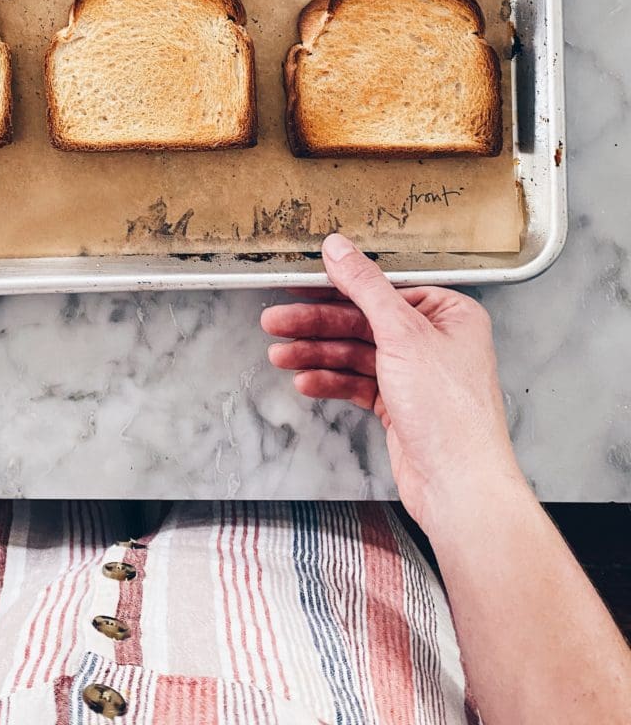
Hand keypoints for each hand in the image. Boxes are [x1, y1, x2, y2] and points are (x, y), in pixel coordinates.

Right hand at [261, 233, 525, 535]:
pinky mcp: (401, 405)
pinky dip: (331, 381)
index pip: (382, 290)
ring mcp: (417, 375)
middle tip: (275, 323)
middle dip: (316, 326)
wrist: (458, 485)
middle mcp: (435, 341)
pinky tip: (305, 381)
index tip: (299, 286)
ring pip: (356, 354)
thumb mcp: (402, 334)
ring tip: (279, 355)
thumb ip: (365, 287)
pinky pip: (358, 383)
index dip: (337, 288)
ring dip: (316, 354)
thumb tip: (339, 248)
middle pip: (363, 322)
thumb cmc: (450, 412)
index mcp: (449, 314)